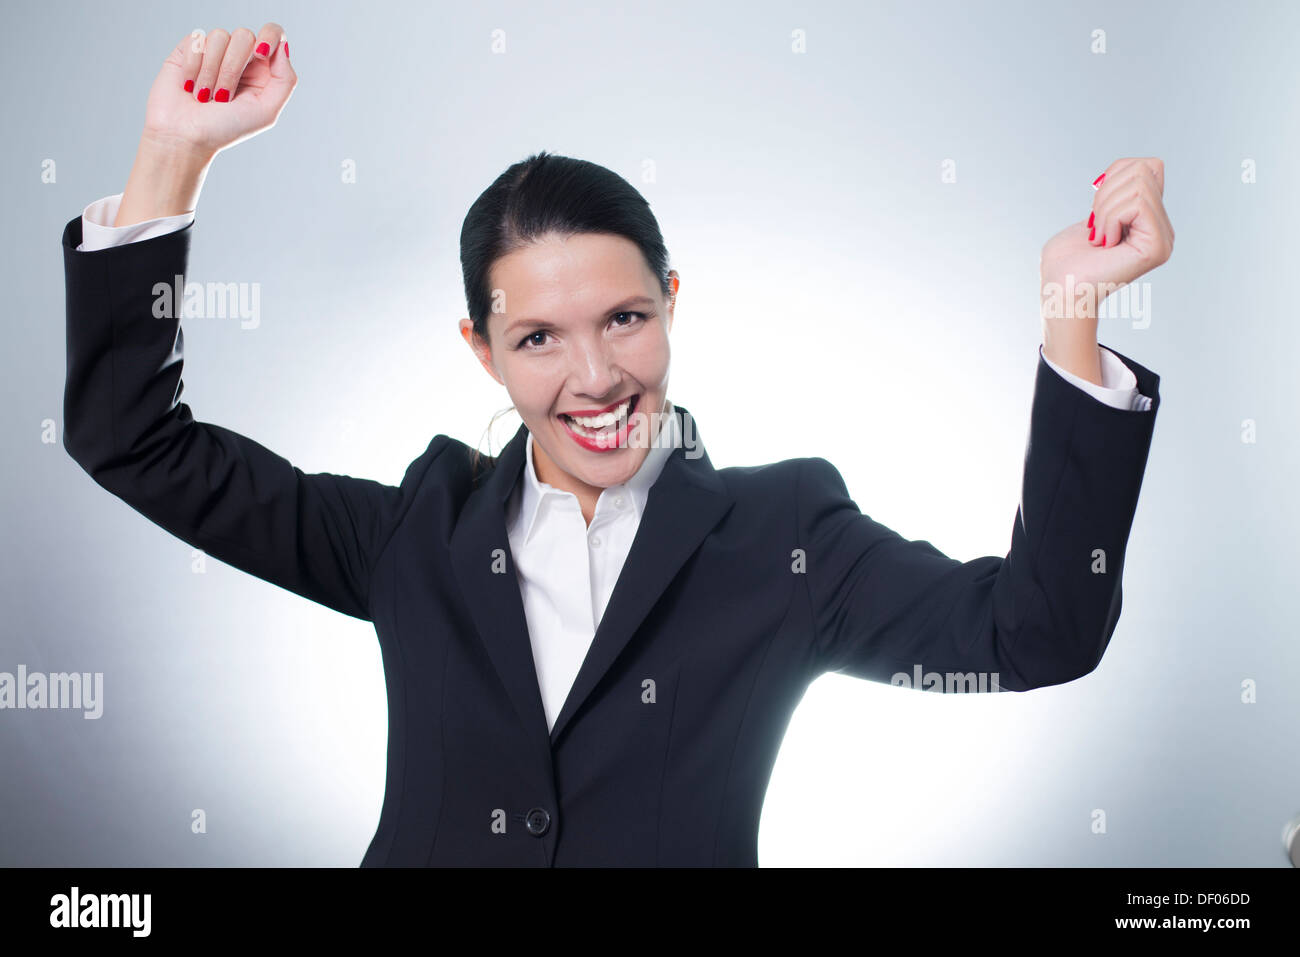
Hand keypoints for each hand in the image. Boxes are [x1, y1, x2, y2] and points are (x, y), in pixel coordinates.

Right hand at [114, 24, 296, 225]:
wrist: (184, 136)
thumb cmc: (225, 129)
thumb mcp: (266, 111)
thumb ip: (285, 80)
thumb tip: (283, 46)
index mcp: (262, 70)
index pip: (273, 33)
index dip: (269, 37)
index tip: (260, 54)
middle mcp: (240, 57)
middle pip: (244, 35)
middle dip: (232, 69)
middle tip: (223, 97)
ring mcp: (214, 51)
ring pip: (220, 37)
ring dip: (211, 73)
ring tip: (204, 96)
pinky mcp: (189, 49)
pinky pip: (197, 40)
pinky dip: (193, 68)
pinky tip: (189, 86)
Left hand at [1040, 157, 1175, 320]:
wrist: (1059, 290)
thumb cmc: (1066, 260)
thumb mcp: (1094, 211)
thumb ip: (1119, 187)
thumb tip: (1140, 166)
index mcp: (1149, 219)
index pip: (1149, 166)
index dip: (1117, 174)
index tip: (1097, 206)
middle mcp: (1163, 229)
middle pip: (1145, 169)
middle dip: (1107, 193)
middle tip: (1095, 227)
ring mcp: (1163, 238)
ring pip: (1140, 185)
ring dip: (1105, 209)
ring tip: (1099, 237)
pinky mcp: (1157, 246)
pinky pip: (1137, 204)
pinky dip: (1110, 218)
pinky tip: (1105, 243)